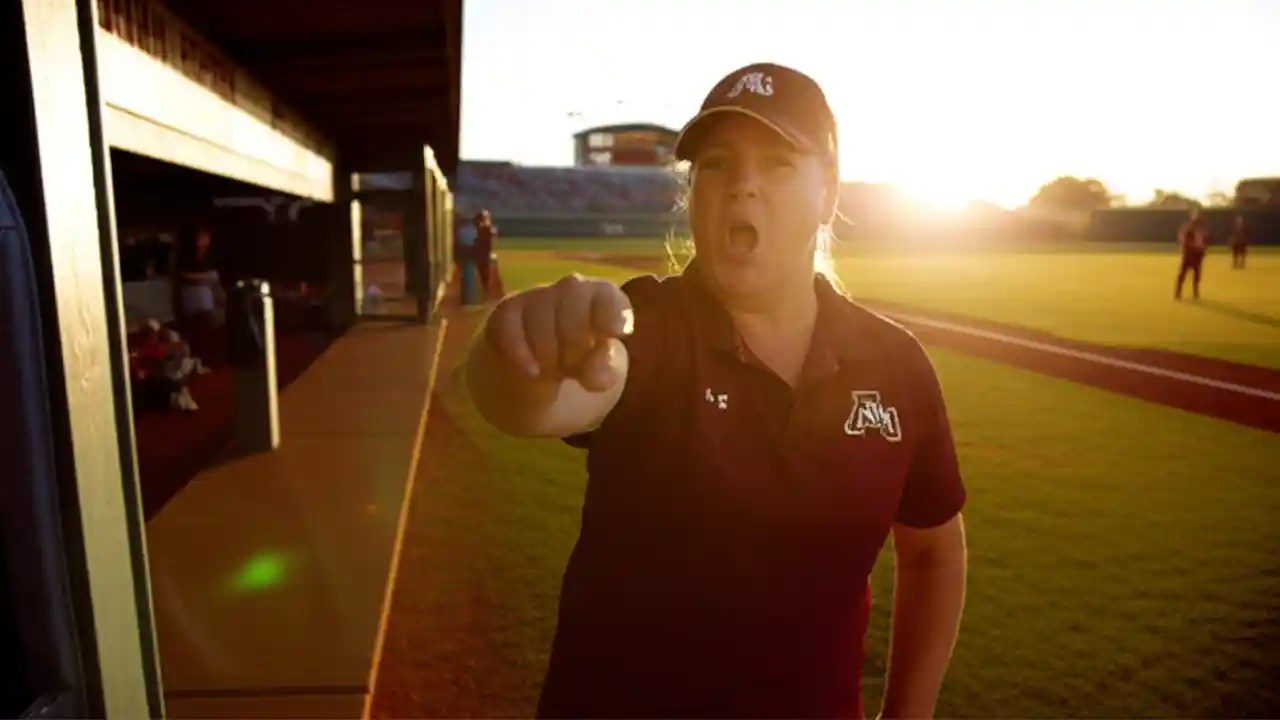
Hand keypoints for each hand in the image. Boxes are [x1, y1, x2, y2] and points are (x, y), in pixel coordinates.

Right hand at [483, 274, 632, 391]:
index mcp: (602, 298)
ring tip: (551, 371)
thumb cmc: (578, 363)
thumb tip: (595, 370)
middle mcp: (570, 289)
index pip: (608, 296)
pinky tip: (531, 372)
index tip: (614, 335)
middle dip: (575, 348)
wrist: (533, 371)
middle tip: (571, 367)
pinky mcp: (506, 311)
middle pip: (574, 312)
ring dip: (548, 356)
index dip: (612, 314)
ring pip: (542, 322)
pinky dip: (522, 354)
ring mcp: (536, 296)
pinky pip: (511, 328)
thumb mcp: (599, 374)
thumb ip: (605, 371)